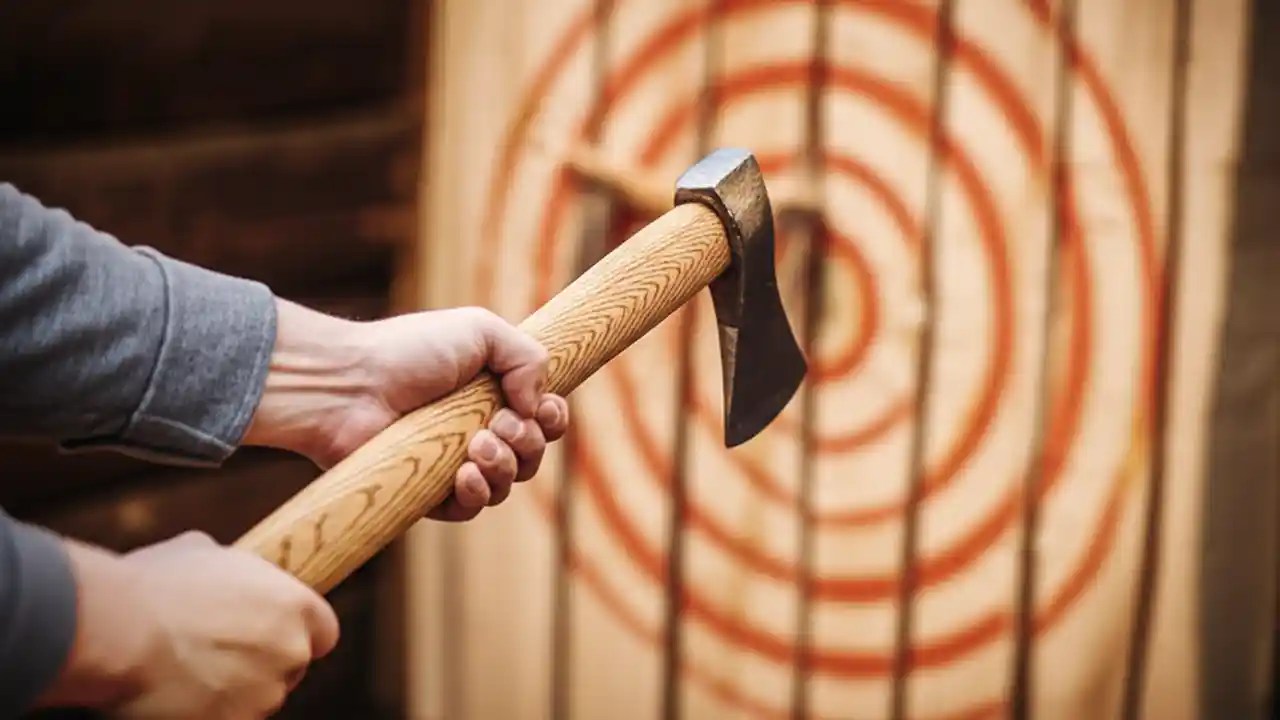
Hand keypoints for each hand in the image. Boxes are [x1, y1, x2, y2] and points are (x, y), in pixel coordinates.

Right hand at [37, 532, 338, 718]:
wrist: (120, 632)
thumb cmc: (156, 585)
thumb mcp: (201, 551)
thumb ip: (231, 568)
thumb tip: (222, 566)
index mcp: (295, 606)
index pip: (323, 632)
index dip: (296, 634)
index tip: (270, 635)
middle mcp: (291, 653)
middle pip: (290, 668)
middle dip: (260, 665)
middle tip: (214, 655)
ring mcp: (264, 696)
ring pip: (257, 700)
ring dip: (231, 693)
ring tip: (185, 672)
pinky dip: (207, 714)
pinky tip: (175, 697)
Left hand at [244, 300, 569, 521]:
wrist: (350, 384)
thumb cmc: (408, 351)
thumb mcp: (479, 329)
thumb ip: (527, 355)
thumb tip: (536, 403)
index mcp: (493, 392)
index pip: (543, 419)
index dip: (552, 419)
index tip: (541, 409)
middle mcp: (478, 428)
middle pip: (533, 455)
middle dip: (529, 442)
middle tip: (498, 424)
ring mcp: (453, 462)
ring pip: (507, 484)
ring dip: (506, 467)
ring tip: (476, 445)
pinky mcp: (428, 492)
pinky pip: (471, 509)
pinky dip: (478, 493)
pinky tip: (464, 473)